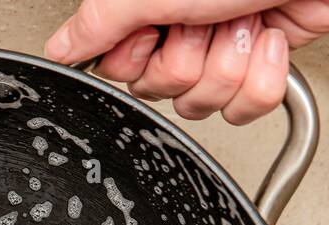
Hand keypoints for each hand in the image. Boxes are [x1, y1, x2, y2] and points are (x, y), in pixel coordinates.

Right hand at [44, 1, 328, 123]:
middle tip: (209, 20)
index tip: (160, 28)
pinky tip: (270, 37)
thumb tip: (58, 50)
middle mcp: (180, 29)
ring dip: (232, 64)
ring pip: (204, 105)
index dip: (142, 59)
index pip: (120, 71)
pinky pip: (245, 109)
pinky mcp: (260, 66)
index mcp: (147, 11)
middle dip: (194, 61)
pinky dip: (264, 75)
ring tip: (245, 21)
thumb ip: (98, 22)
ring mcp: (221, 49)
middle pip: (162, 92)